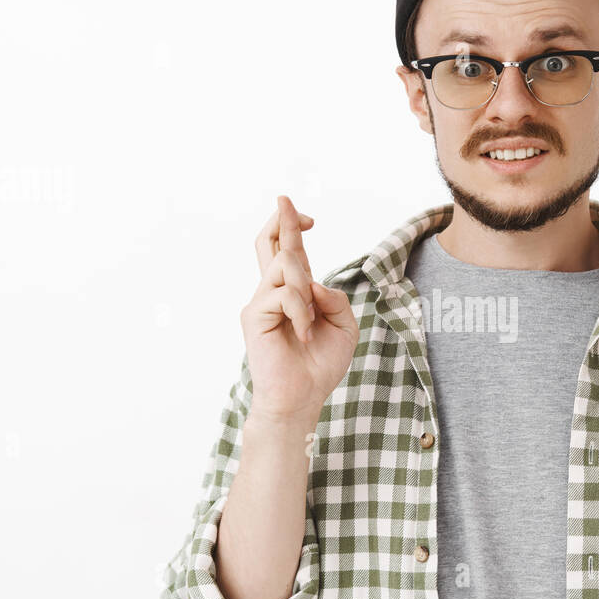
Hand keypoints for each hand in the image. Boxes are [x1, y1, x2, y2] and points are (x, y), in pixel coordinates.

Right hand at [240, 195, 359, 421]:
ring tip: (311, 322)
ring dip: (306, 287)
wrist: (302, 397)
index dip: (292, 227)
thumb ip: (336, 300)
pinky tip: (304, 333)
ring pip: (285, 265)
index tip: (307, 217)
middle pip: (268, 244)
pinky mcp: (254, 315)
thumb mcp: (344, 327)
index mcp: (295, 293)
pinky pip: (284, 294)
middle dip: (281, 220)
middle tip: (285, 200)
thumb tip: (314, 282)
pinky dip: (302, 311)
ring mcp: (261, 302)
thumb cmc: (320, 365)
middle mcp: (274, 293)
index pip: (288, 251)